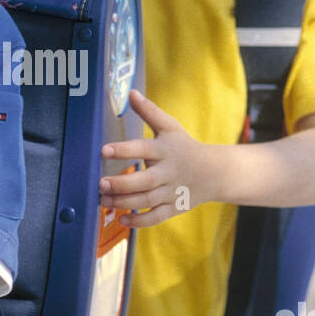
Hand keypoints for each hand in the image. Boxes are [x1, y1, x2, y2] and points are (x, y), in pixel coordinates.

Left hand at [99, 90, 218, 227]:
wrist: (214, 173)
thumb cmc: (184, 146)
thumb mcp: (170, 127)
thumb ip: (149, 112)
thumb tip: (131, 93)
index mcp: (165, 150)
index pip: (144, 148)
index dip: (124, 150)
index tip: (104, 150)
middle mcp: (168, 172)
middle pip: (144, 181)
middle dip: (121, 184)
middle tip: (100, 183)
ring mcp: (171, 192)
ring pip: (146, 201)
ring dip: (123, 202)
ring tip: (102, 200)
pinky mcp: (173, 208)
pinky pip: (155, 217)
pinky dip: (139, 222)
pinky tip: (122, 220)